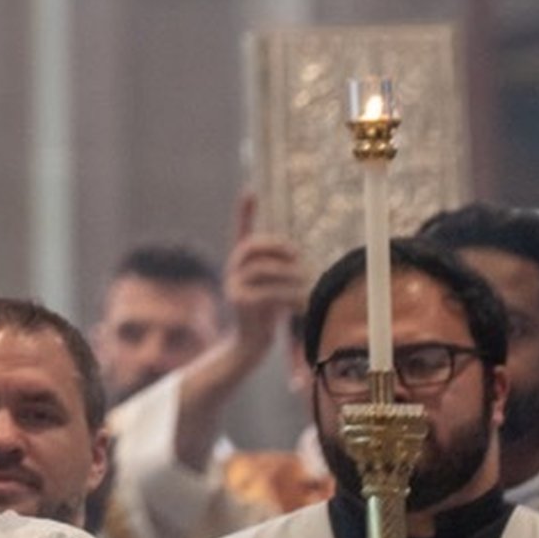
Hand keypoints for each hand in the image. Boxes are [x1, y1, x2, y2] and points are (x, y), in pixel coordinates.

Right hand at [224, 193, 307, 357]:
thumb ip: (279, 272)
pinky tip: (302, 304)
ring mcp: (233, 285)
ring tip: (305, 285)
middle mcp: (233, 269)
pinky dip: (289, 297)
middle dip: (277, 247)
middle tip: (298, 256)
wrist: (248, 346)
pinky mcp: (239, 301)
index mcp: (242, 263)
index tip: (250, 191)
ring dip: (289, 276)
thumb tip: (300, 257)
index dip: (244, 212)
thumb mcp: (272, 288)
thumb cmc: (265, 315)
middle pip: (252, 246)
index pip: (241, 231)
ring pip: (264, 270)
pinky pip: (268, 292)